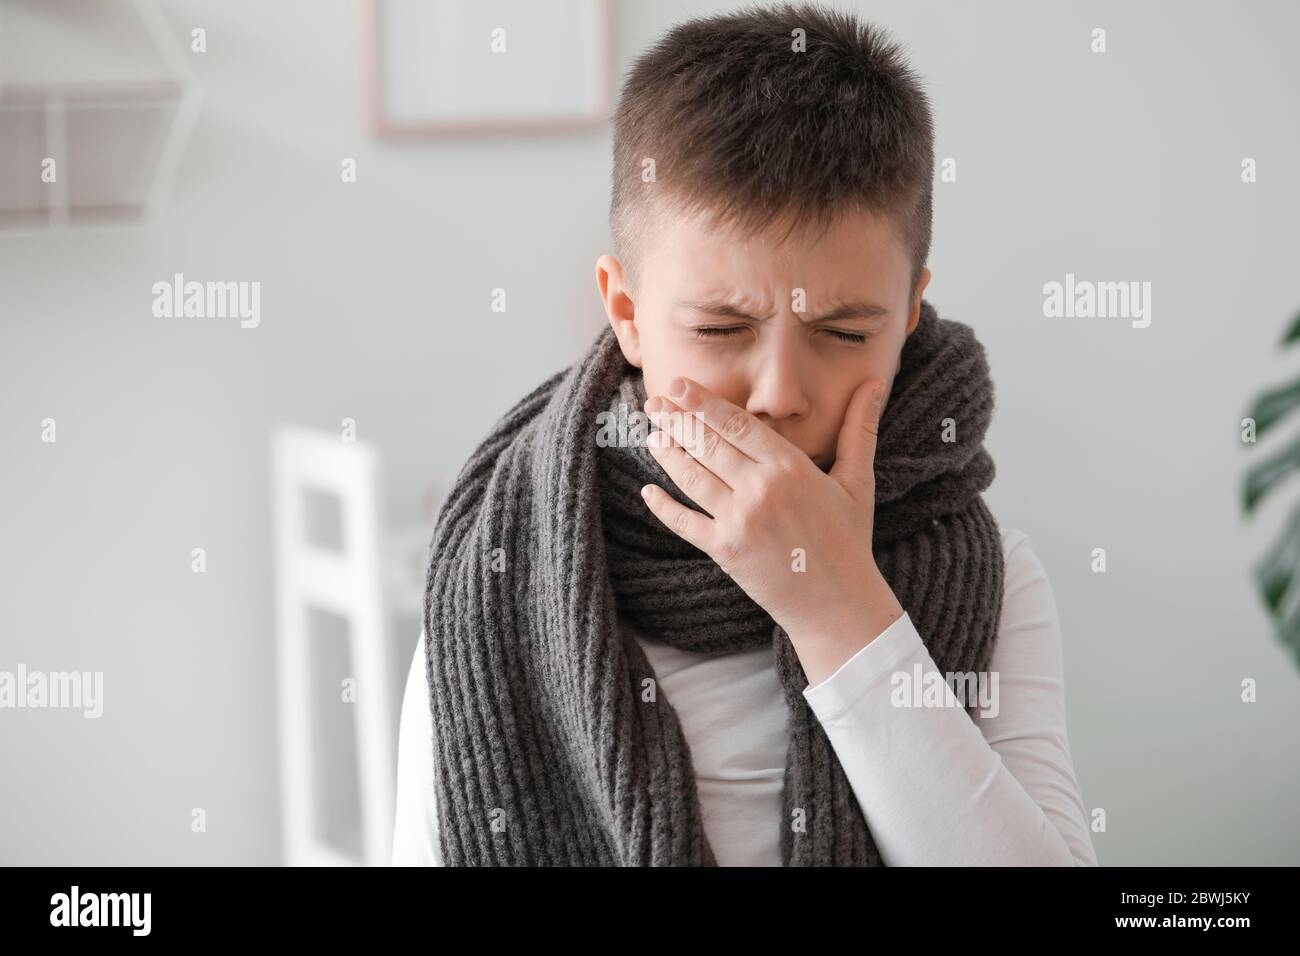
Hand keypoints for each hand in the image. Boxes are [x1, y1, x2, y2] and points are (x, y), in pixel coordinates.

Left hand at [640, 375, 902, 652]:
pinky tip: (648, 492)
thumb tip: (875, 382)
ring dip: (667, 454)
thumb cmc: (849, 538)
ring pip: (691, 477)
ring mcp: (738, 520)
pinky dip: (662, 507)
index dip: (703, 402)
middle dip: (676, 420)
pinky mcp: (724, 550)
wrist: (839, 603)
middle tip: (654, 402)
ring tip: (652, 435)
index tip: (680, 385)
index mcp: (790, 467)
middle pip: (707, 444)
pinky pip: (684, 522)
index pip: (736, 424)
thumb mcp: (858, 480)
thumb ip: (859, 428)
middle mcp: (760, 489)